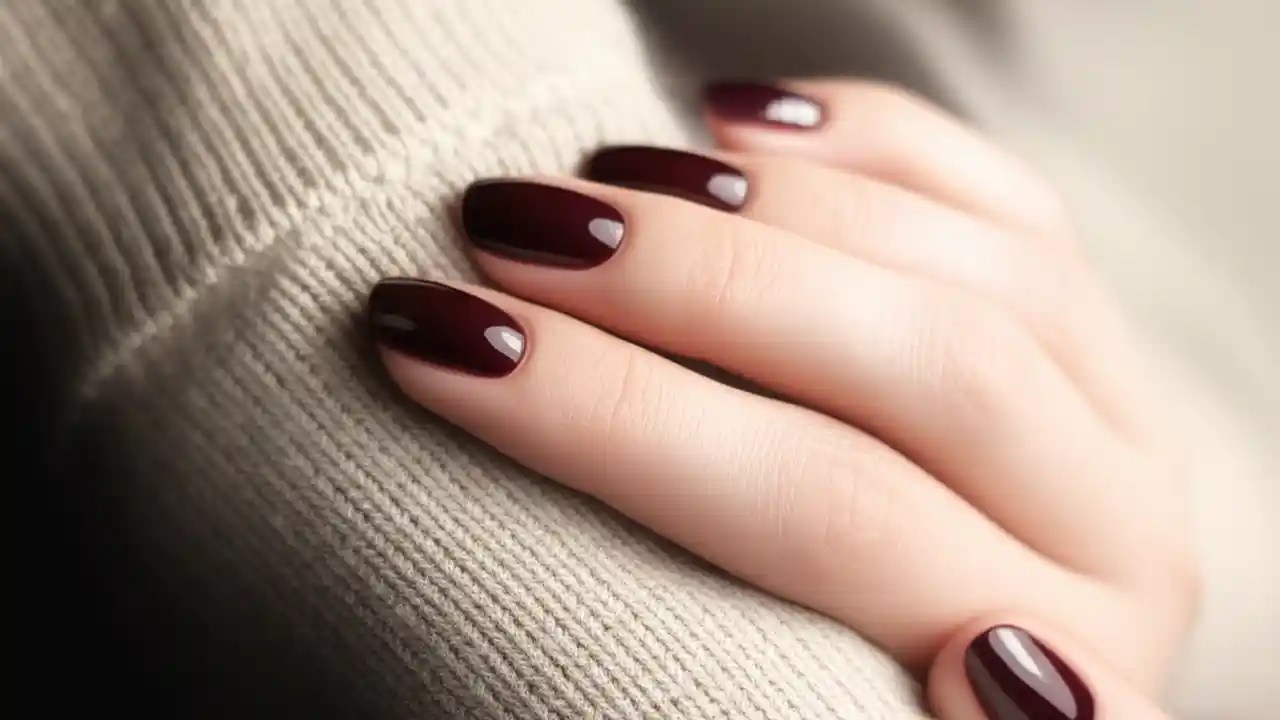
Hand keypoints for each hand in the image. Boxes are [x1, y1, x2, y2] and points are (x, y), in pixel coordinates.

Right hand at [367, 79, 1196, 715]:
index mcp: (1050, 677)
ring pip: (973, 278)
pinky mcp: (1091, 333)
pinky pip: (1007, 203)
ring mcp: (1116, 425)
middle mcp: (1115, 548)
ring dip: (761, 218)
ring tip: (582, 199)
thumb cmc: (840, 696)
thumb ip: (899, 713)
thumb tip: (990, 650)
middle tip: (492, 259)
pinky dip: (872, 148)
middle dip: (676, 297)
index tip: (487, 355)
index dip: (656, 435)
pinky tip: (735, 124)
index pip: (835, 526)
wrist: (944, 647)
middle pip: (912, 378)